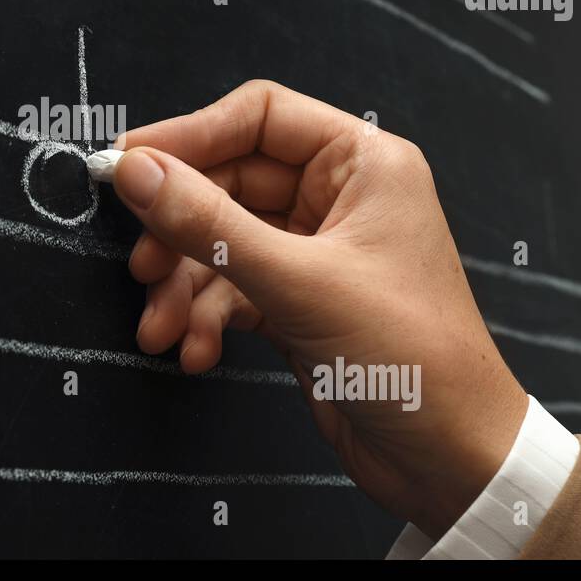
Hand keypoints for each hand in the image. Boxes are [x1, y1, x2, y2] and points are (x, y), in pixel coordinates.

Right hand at [112, 80, 527, 538]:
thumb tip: (137, 171)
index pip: (258, 117)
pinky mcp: (298, 302)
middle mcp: (338, 198)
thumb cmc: (414, 359)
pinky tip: (197, 350)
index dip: (188, 136)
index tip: (128, 164)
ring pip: (221, 242)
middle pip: (228, 183)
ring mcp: (316, 252)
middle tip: (142, 263)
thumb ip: (209, 224)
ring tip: (162, 327)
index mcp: (362, 164)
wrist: (452, 462)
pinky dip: (206, 317)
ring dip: (184, 286)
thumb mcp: (300, 282)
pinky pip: (231, 289)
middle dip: (179, 230)